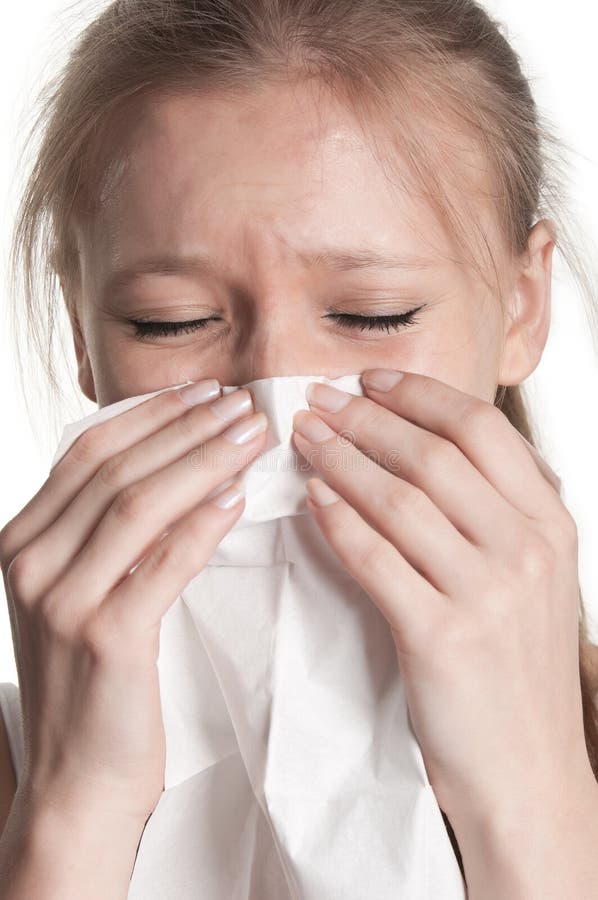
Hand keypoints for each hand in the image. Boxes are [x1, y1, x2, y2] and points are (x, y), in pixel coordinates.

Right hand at [0, 380, 267, 824]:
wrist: (78, 781)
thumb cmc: (94, 683)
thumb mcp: (80, 594)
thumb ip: (105, 534)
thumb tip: (172, 465)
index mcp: (23, 539)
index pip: (89, 451)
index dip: (150, 414)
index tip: (203, 391)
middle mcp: (30, 560)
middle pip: (116, 468)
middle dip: (186, 427)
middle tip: (243, 403)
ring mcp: (60, 599)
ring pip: (137, 504)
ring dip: (202, 461)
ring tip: (251, 437)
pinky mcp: (103, 638)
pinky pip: (161, 562)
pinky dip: (202, 524)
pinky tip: (237, 498)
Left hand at [291, 368, 590, 825]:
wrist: (527, 768)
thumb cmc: (517, 668)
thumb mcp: (535, 575)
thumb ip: (500, 510)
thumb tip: (434, 445)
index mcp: (550, 522)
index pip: (481, 429)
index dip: (418, 395)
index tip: (369, 380)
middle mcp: (526, 548)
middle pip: (433, 454)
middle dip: (366, 419)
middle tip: (318, 401)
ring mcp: (487, 592)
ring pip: (400, 499)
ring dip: (342, 460)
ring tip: (305, 439)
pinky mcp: (442, 636)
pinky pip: (376, 559)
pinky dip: (339, 522)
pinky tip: (313, 500)